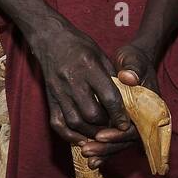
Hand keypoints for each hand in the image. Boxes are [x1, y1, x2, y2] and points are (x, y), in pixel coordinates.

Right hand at [27, 19, 130, 159]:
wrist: (50, 38)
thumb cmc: (79, 46)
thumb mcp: (101, 55)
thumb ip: (112, 78)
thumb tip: (127, 100)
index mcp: (89, 67)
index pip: (108, 97)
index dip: (119, 114)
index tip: (126, 124)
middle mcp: (72, 81)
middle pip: (92, 114)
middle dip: (106, 125)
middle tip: (114, 128)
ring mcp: (59, 92)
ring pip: (76, 122)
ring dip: (91, 133)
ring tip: (101, 134)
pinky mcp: (50, 98)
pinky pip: (58, 124)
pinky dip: (70, 135)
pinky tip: (81, 139)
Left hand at [78, 44, 160, 167]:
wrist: (133, 61)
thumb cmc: (134, 60)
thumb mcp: (134, 61)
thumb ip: (133, 69)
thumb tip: (129, 77)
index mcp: (150, 107)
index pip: (136, 129)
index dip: (118, 135)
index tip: (100, 135)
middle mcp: (143, 120)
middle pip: (126, 142)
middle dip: (106, 147)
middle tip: (86, 150)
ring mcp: (133, 123)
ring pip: (118, 144)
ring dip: (102, 150)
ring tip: (84, 152)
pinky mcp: (121, 123)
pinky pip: (113, 139)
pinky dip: (101, 146)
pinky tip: (85, 151)